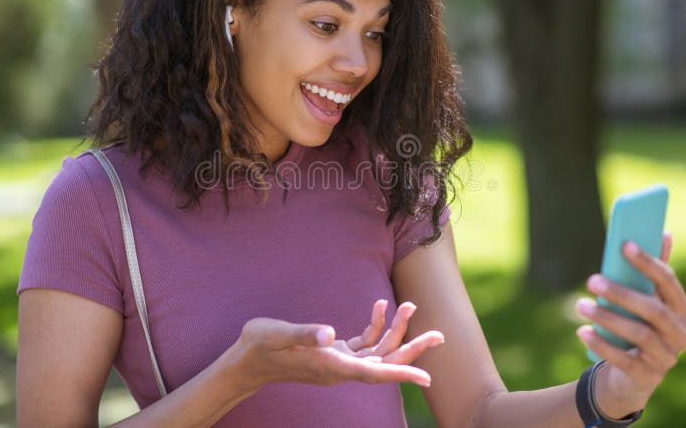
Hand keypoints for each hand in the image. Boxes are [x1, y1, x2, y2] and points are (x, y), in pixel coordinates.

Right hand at [233, 300, 444, 392]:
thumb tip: (330, 334)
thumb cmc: (259, 346)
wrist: (246, 361)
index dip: (402, 373)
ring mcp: (338, 361)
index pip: (374, 372)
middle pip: (384, 363)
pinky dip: (375, 326)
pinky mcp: (333, 353)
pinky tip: (379, 306)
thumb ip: (303, 334)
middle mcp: (339, 367)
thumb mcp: (277, 335)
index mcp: (330, 365)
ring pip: (377, 352)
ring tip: (411, 306)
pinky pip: (363, 344)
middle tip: (439, 335)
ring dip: (396, 332)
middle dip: (412, 349)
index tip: (427, 378)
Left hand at [574, 232, 685, 417]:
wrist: (632, 374)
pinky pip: (624, 359)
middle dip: (621, 293)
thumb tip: (664, 232)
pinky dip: (602, 344)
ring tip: (579, 305)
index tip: (624, 244)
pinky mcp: (648, 377)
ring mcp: (667, 358)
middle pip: (653, 309)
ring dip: (606, 317)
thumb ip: (651, 271)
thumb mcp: (644, 298)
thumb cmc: (638, 325)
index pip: (668, 281)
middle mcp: (681, 334)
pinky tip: (582, 332)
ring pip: (639, 334)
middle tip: (591, 280)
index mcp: (682, 309)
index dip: (647, 262)